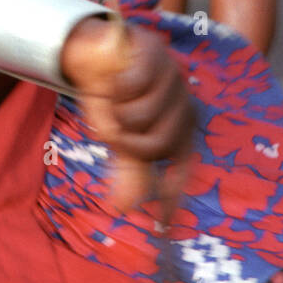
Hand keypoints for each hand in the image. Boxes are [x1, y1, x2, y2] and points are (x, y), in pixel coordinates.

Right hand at [62, 17, 194, 211]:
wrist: (98, 55)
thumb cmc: (114, 101)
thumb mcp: (119, 137)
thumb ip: (127, 169)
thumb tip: (121, 208)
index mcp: (180, 131)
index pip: (183, 168)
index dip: (174, 197)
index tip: (164, 228)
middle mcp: (184, 107)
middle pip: (156, 145)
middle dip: (127, 141)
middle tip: (116, 128)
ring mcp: (173, 78)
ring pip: (142, 115)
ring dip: (118, 110)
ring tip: (118, 98)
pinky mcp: (156, 54)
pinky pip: (132, 84)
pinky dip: (117, 85)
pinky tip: (118, 78)